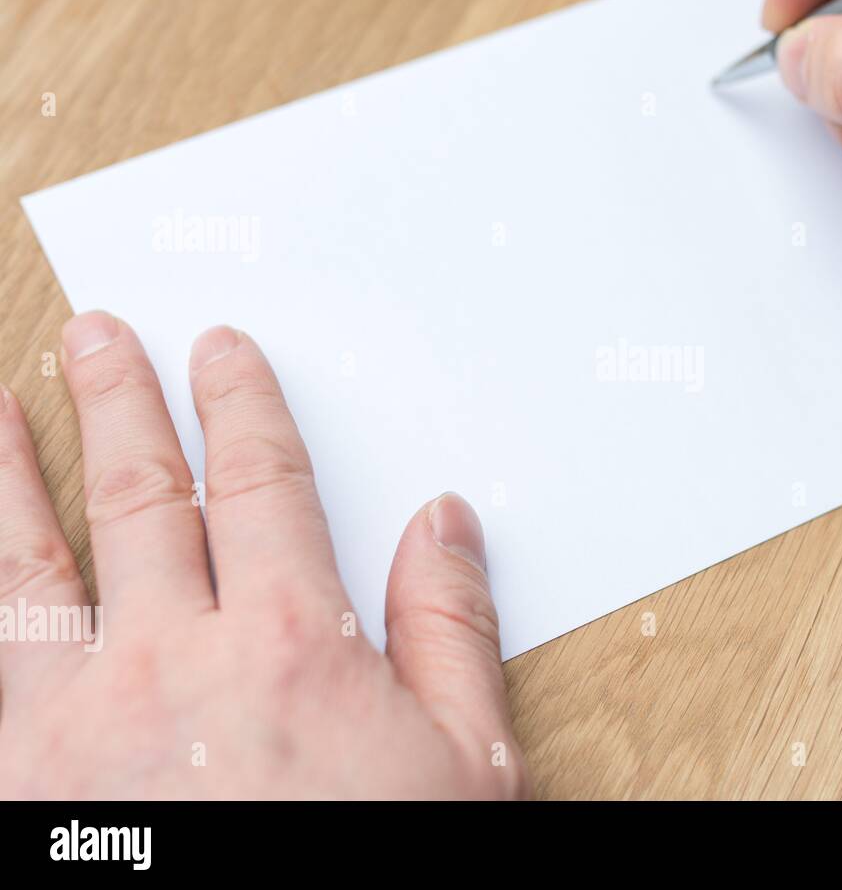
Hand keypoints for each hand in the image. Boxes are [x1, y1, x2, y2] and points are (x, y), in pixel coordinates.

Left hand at [0, 311, 528, 798]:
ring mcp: (72, 723)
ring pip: (29, 563)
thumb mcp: (466, 765)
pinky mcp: (13, 780)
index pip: (260, 483)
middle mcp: (169, 659)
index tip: (221, 352)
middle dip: (121, 402)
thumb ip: (451, 629)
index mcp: (287, 641)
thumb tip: (445, 522)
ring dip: (11, 472)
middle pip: (141, 494)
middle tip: (98, 335)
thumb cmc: (375, 871)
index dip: (240, 406)